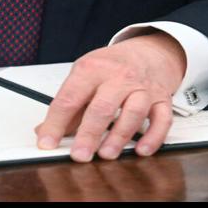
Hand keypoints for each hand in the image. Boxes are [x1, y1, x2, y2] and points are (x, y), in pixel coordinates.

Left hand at [35, 33, 186, 161]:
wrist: (149, 51)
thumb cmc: (114, 66)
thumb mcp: (85, 75)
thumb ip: (69, 104)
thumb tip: (46, 131)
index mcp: (93, 69)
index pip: (69, 99)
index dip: (56, 124)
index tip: (47, 143)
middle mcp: (119, 77)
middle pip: (102, 107)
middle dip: (89, 135)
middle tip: (79, 155)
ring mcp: (142, 88)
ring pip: (133, 113)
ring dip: (119, 137)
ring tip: (106, 154)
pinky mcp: (162, 99)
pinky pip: (162, 119)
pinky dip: (153, 136)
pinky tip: (141, 149)